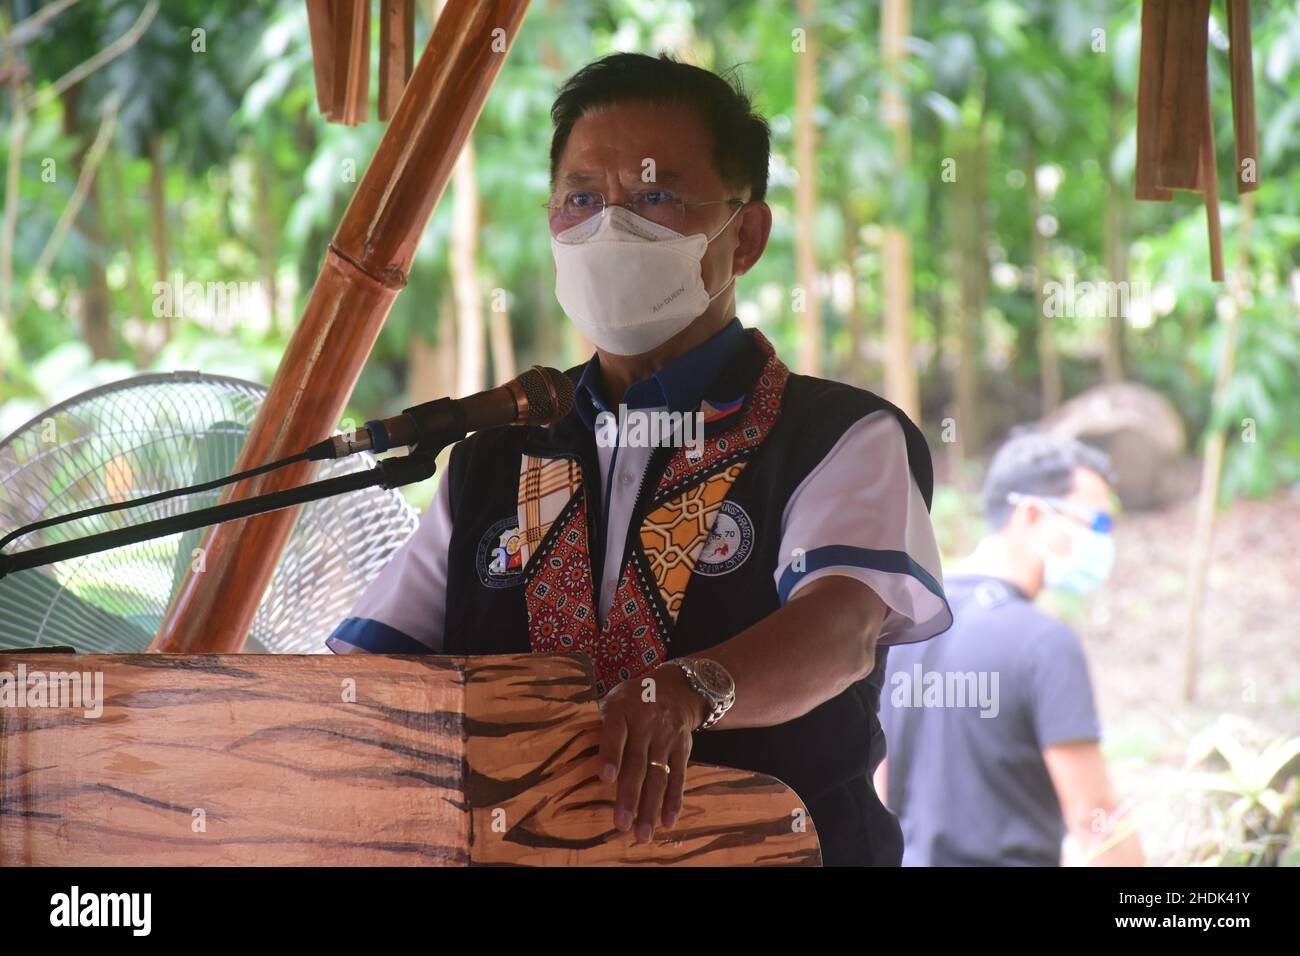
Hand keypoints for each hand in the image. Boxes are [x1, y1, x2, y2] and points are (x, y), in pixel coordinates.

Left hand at [596, 663, 707, 842]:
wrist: (677, 688)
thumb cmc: (632, 699)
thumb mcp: (613, 700)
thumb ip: (598, 724)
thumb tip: (566, 750)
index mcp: (622, 711)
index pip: (616, 734)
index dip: (611, 755)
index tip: (605, 778)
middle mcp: (646, 725)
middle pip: (638, 763)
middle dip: (630, 795)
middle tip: (621, 823)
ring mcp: (666, 738)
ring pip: (658, 775)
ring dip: (651, 807)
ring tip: (642, 833)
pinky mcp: (682, 749)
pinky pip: (678, 777)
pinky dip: (674, 800)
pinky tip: (667, 821)